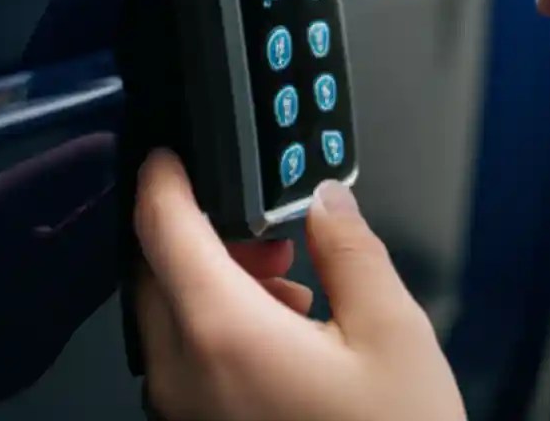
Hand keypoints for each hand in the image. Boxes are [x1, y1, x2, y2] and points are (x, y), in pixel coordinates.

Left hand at [134, 149, 464, 420]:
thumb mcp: (395, 333)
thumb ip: (352, 250)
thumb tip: (329, 202)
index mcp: (225, 335)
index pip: (161, 229)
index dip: (162, 179)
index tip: (169, 154)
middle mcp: (186, 377)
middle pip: (155, 273)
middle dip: (199, 234)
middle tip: (264, 233)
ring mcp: (184, 414)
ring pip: (168, 317)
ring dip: (210, 282)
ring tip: (288, 287)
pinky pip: (184, 361)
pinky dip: (215, 327)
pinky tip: (280, 336)